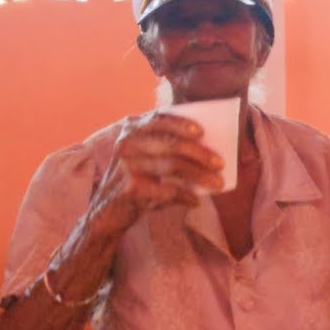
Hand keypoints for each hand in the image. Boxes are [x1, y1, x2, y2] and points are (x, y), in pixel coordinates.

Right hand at [91, 112, 224, 232]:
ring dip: (199, 176)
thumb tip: (210, 150)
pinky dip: (185, 196)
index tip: (202, 132)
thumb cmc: (139, 179)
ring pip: (172, 166)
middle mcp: (127, 144)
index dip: (181, 124)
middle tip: (220, 164)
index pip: (158, 119)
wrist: (108, 210)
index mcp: (132, 129)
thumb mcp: (147, 158)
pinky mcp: (130, 187)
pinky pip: (166, 190)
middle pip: (170, 144)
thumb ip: (168, 148)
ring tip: (218, 184)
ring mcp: (126, 165)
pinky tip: (196, 201)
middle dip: (200, 153)